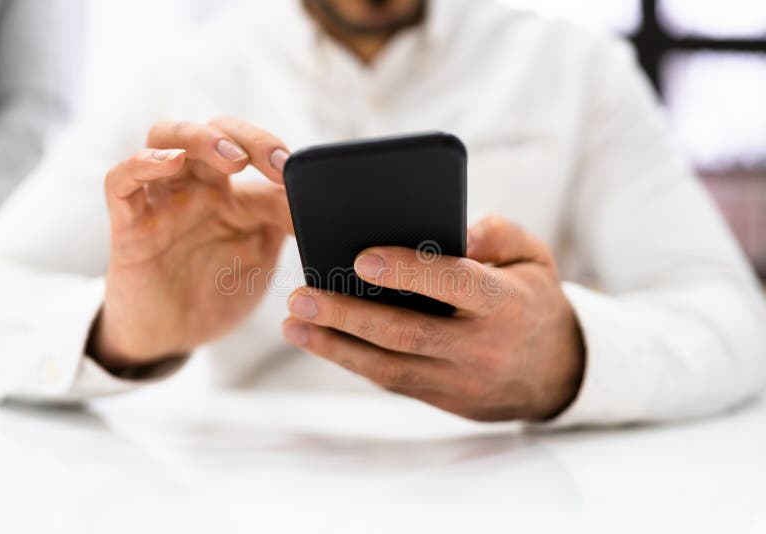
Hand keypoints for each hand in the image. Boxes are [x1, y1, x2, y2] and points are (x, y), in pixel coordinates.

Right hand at [90, 118, 292, 371]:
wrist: (171, 336)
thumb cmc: (215, 292)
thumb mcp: (259, 256)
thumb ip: (281, 223)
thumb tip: (313, 197)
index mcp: (231, 194)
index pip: (253, 153)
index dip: (277, 156)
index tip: (300, 175)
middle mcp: (195, 188)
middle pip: (212, 132)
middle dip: (246, 138)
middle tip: (275, 162)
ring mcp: (160, 201)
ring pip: (164, 138)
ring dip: (199, 138)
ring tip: (231, 158)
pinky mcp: (127, 224)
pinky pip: (121, 181)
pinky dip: (141, 164)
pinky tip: (169, 163)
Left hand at [282, 215, 584, 420]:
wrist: (556, 372)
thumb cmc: (533, 299)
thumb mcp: (535, 257)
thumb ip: (499, 234)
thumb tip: (457, 233)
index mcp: (506, 304)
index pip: (454, 285)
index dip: (409, 272)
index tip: (361, 258)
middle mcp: (482, 347)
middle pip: (407, 334)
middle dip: (349, 317)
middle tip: (302, 298)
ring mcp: (460, 381)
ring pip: (390, 368)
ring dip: (336, 347)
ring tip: (294, 325)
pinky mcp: (443, 399)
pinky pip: (393, 381)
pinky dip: (354, 361)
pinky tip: (321, 341)